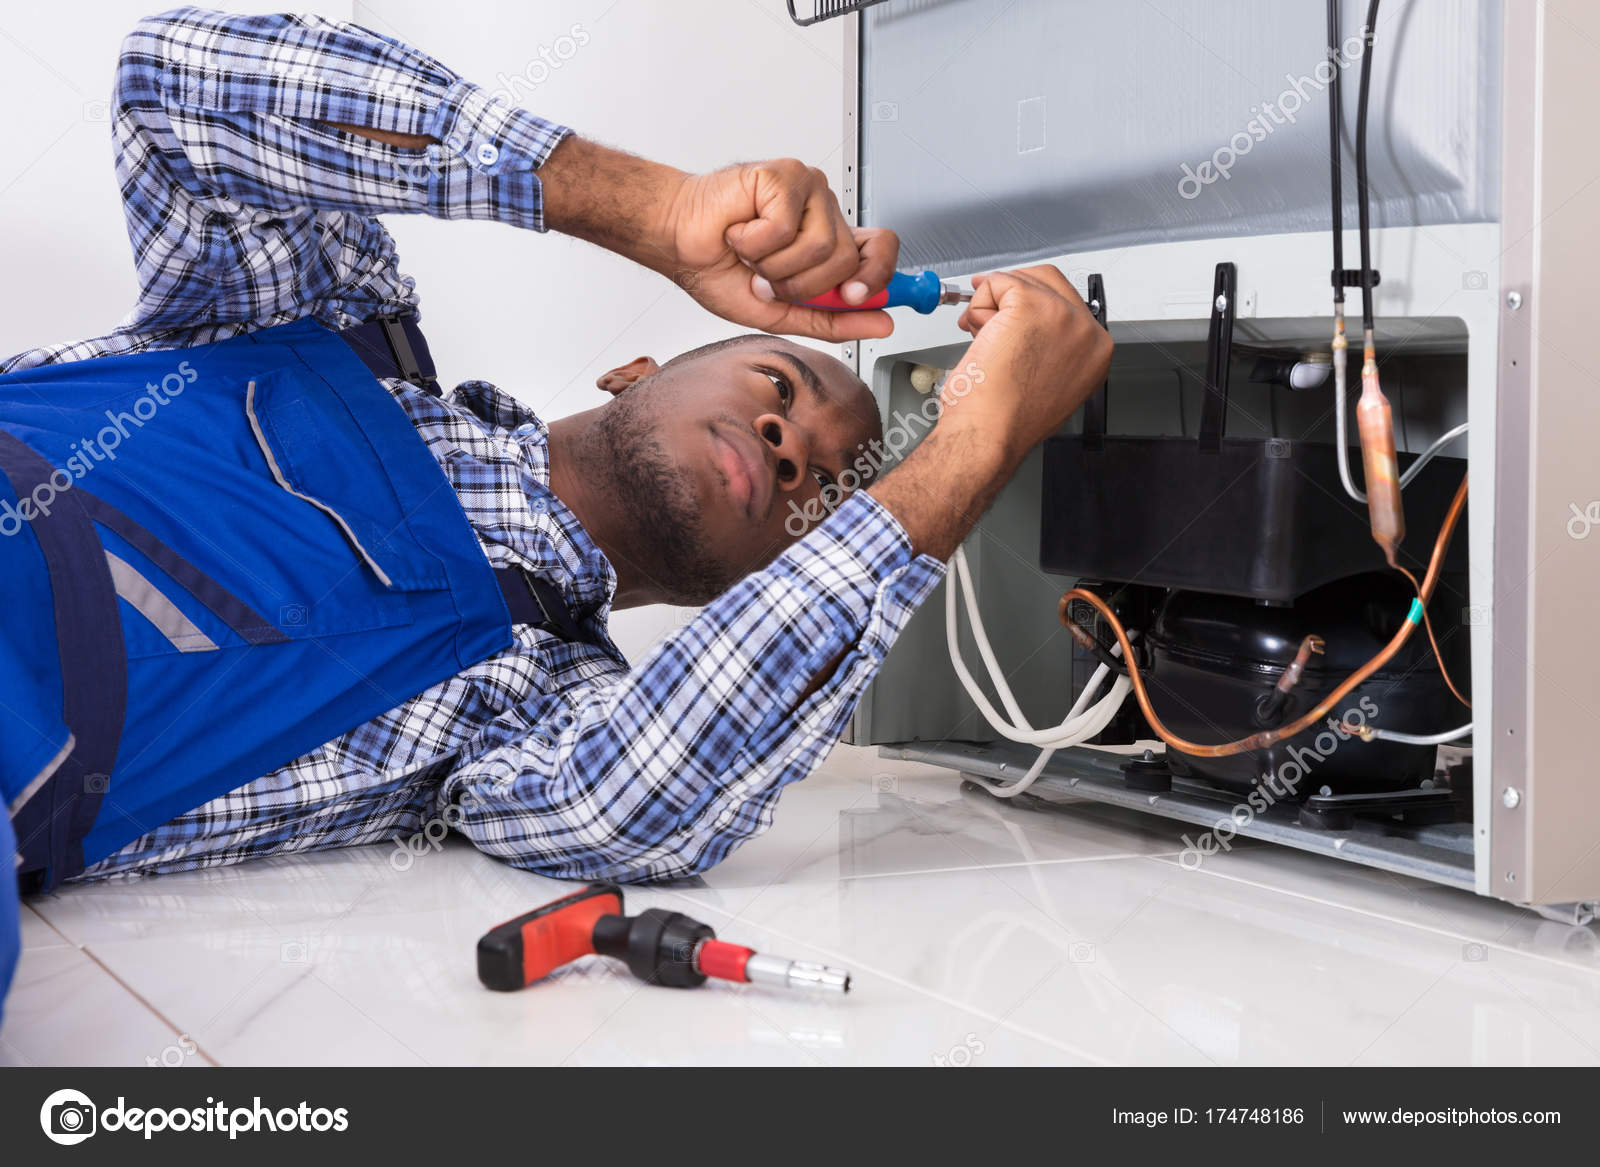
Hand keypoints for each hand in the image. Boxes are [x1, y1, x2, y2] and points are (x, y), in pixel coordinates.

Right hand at [663, 159, 899, 341]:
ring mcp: (808, 190)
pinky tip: (740, 231)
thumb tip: (882, 322)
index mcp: (828, 241)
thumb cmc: (719, 267)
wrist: (676, 240)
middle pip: (848, 260)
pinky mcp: (785, 175)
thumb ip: (831, 320)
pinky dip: (754, 243)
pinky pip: (786, 227)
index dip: (877, 275)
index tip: (854, 296)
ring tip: (750, 254)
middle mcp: (823, 213)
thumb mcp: (781, 312)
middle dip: (801, 285)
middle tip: (767, 278)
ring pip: (821, 247)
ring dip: (775, 266)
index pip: (882, 249)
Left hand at [943, 265, 1112, 464]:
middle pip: (1047, 281)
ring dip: (991, 304)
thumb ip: (1049, 349)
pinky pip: (997, 283)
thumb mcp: (1048, 385)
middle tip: (985, 318)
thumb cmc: (1007, 420)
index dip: (1032, 303)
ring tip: (984, 339)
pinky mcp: (1031, 304)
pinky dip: (978, 304)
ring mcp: (1062, 314)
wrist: (990, 434)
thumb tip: (1027, 327)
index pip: (1067, 303)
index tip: (1011, 315)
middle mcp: (1086, 331)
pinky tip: (979, 334)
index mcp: (1096, 352)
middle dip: (1010, 295)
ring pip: (1020, 280)